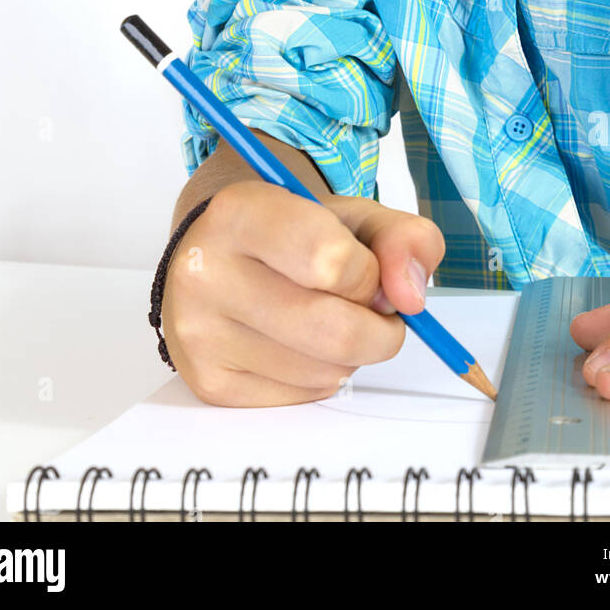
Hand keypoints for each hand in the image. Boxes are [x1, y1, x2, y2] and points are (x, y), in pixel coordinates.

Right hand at [161, 180, 444, 407]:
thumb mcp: (353, 214)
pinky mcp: (208, 381)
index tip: (363, 266)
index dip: (368, 272)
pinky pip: (303, 396)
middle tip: (372, 308)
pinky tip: (300, 342)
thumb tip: (410, 297)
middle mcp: (205, 272)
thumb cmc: (292, 231)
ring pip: (325, 371)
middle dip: (377, 326)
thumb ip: (402, 237)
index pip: (333, 260)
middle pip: (334, 330)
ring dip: (351, 352)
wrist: (220, 251)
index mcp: (239, 212)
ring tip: (327, 317)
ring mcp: (200, 332)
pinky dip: (322, 375)